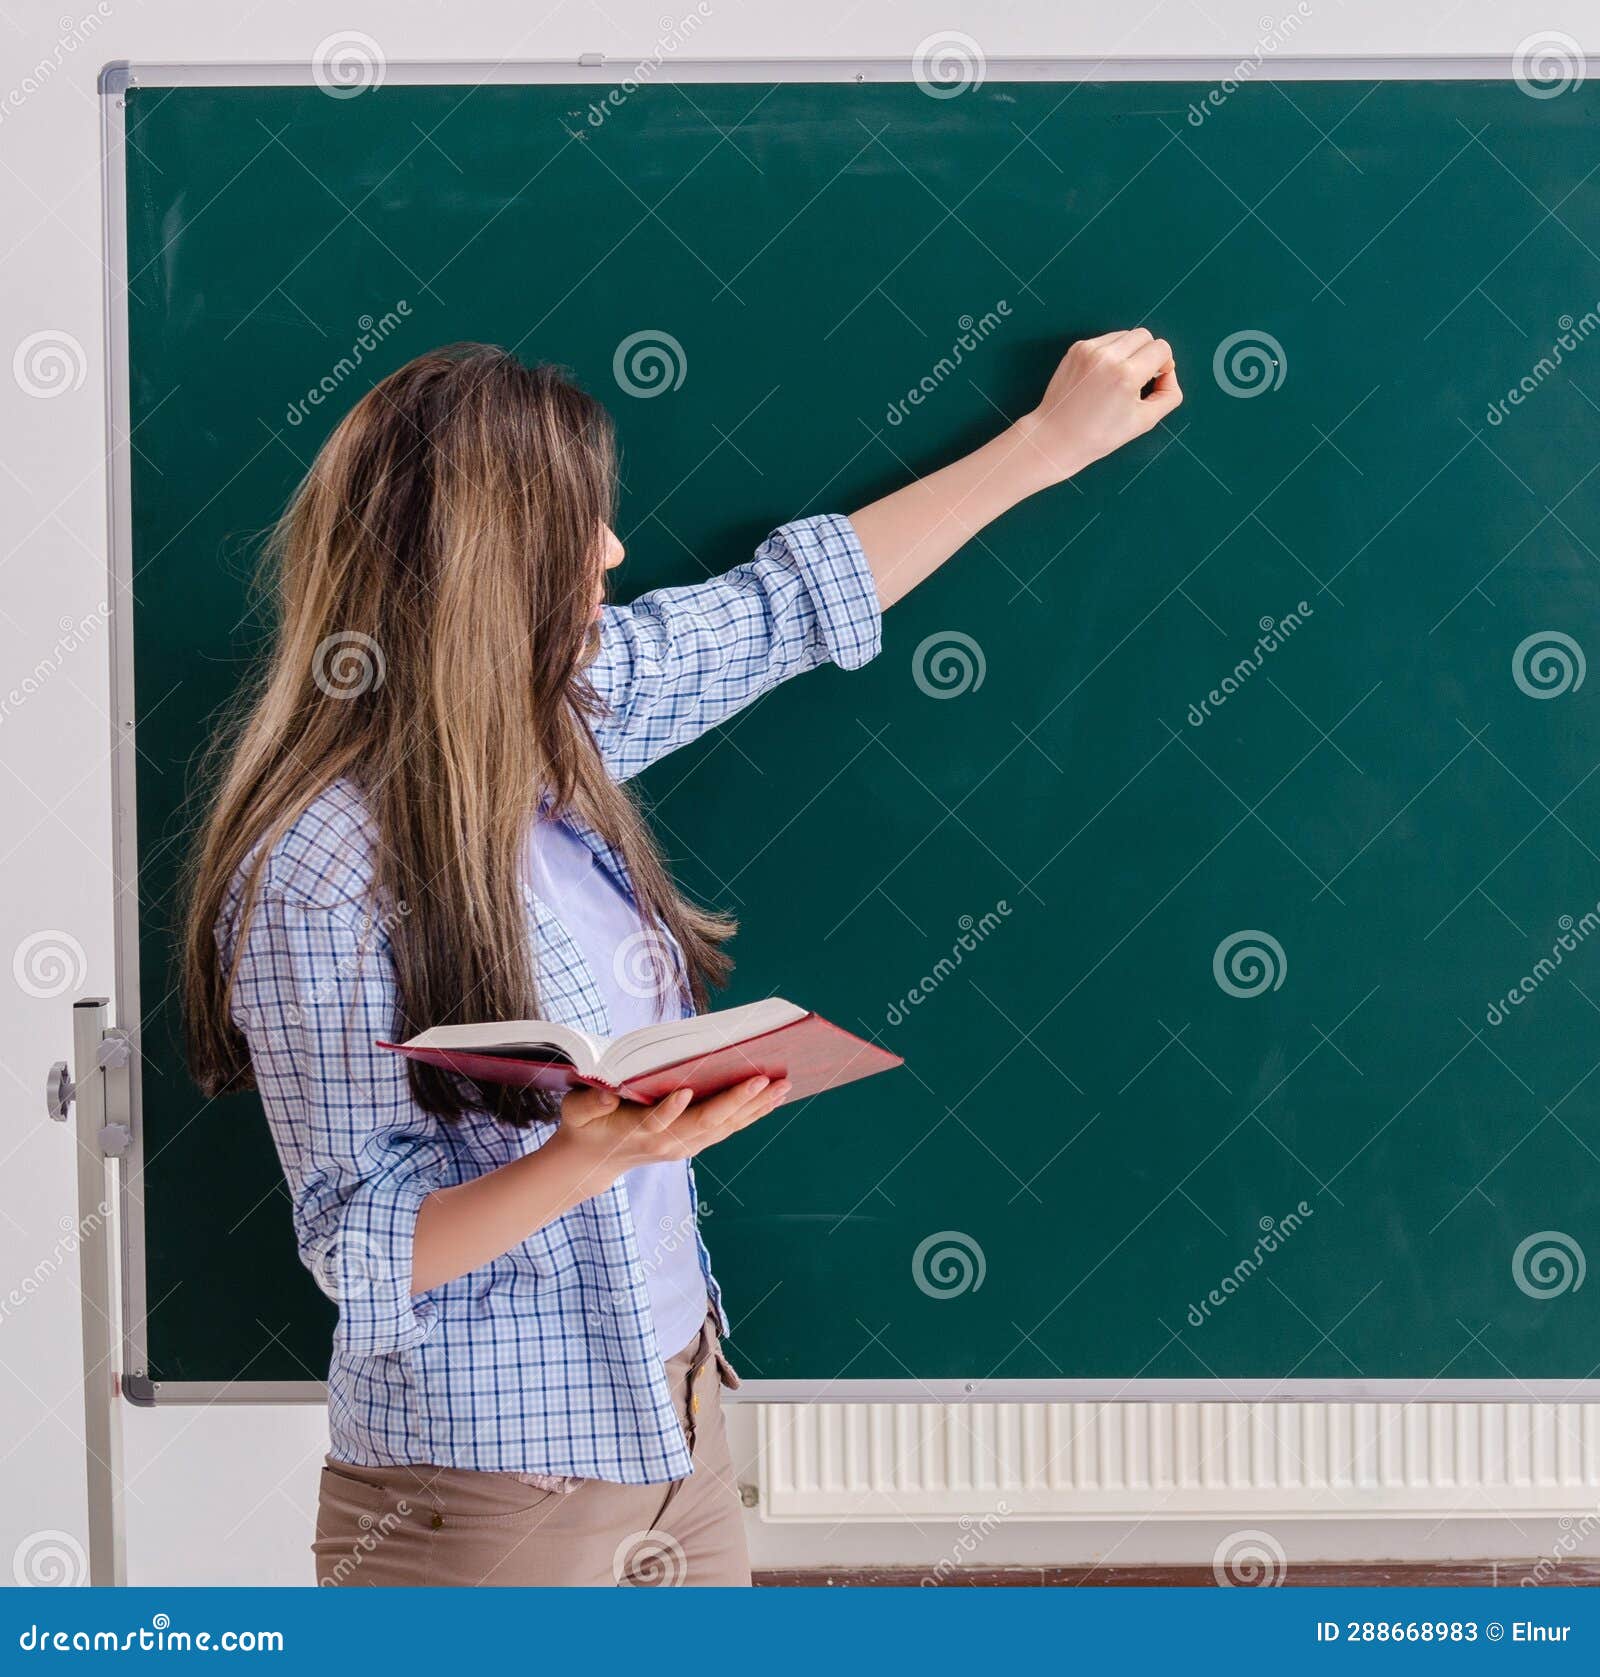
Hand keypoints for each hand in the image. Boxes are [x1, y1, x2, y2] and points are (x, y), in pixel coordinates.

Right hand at [552, 1075, 790, 1181]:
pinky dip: (751, 1113)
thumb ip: (589, 1103)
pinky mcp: (694, 1144)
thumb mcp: (576, 1112)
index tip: (685, 1091)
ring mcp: (683, 1146)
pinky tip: (772, 1098)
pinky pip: (727, 1129)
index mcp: (635, 1133)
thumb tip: (605, 1094)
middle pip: (704, 1124)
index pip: (656, 1123)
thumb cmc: (584, 1125)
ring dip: (754, 1108)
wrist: (593, 1161)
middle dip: (735, 1101)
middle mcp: (666, 1143)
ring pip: (724, 1128)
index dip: (671, 1110)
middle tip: (763, 1079)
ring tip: (782, 1085)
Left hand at [1014, 329, 1181, 488]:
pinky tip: (1103, 377)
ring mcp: (1089, 350)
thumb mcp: (1145, 421)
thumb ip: (1169, 394)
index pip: (1161, 348)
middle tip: (1140, 378)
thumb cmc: (1100, 435)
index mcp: (1126, 374)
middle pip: (1144, 335)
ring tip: (1119, 379)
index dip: (1164, 364)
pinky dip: (1111, 354)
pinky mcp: (1077, 349)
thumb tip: (1168, 370)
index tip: (1154, 380)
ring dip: (1130, 352)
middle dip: (1148, 353)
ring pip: (1125, 335)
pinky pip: (1105, 340)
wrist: (1056, 437)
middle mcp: (1107, 356)